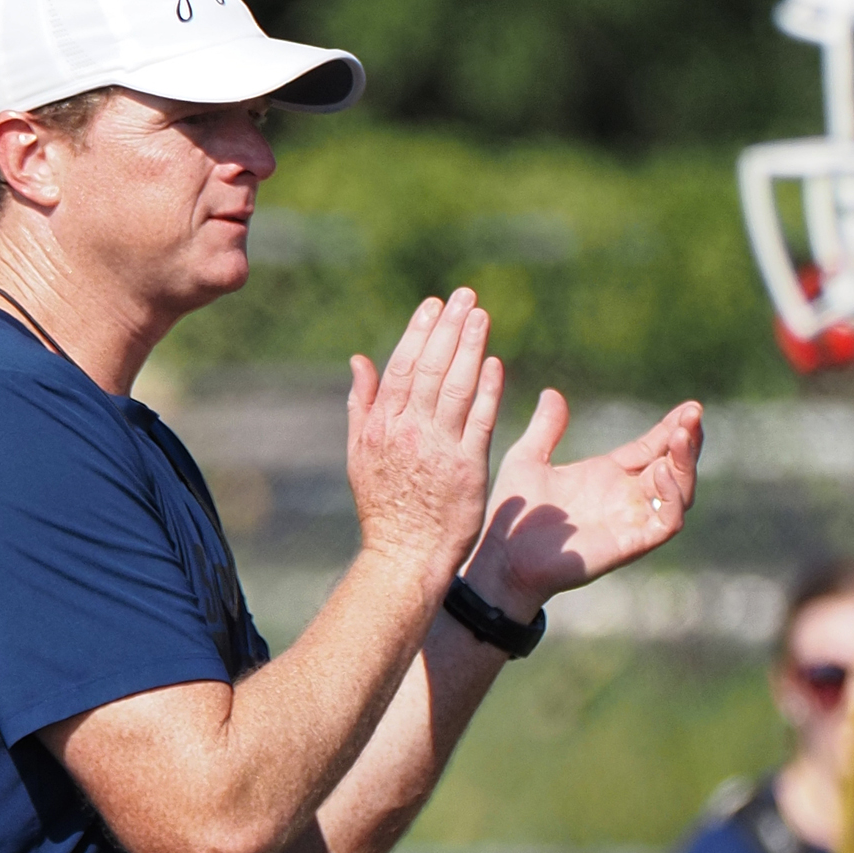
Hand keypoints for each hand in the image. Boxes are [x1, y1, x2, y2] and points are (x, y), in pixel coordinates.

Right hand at [346, 289, 504, 586]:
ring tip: (481, 316)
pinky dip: (488, 390)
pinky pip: (480, 420)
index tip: (434, 304)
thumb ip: (362, 404)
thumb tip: (359, 360)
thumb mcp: (358, 454)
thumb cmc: (383, 506)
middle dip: (449, 327)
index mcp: (381, 425)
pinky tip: (495, 363)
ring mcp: (439, 448)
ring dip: (470, 347)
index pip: (403, 366)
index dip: (420, 332)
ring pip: (457, 387)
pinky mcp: (468, 468)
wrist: (404, 556)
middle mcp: (409, 431)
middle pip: (432, 368)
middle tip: (465, 296)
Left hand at [467, 391, 702, 617]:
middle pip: (673, 467)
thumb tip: (551, 393)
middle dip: (688, 441)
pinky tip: (661, 472)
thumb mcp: (527, 459)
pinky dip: (672, 498)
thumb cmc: (513, 515)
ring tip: (681, 437)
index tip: (690, 406)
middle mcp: (625, 497)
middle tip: (693, 415)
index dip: (671, 428)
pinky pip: (667, 523)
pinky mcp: (630, 544)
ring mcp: (630, 521)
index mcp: (607, 475)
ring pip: (679, 493)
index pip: (651, 448)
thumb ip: (545, 429)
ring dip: (685, 464)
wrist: (505, 556)